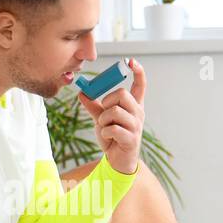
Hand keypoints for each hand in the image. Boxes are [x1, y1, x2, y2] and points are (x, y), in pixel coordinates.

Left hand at [76, 57, 145, 174]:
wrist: (117, 161)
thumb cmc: (112, 138)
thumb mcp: (101, 119)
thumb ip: (93, 106)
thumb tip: (81, 92)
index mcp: (134, 106)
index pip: (140, 86)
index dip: (138, 72)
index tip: (131, 61)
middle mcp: (138, 114)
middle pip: (123, 94)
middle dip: (108, 101)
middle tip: (104, 112)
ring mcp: (137, 126)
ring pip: (116, 111)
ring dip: (104, 120)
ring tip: (105, 128)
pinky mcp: (131, 139)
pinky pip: (113, 128)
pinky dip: (105, 132)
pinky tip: (108, 138)